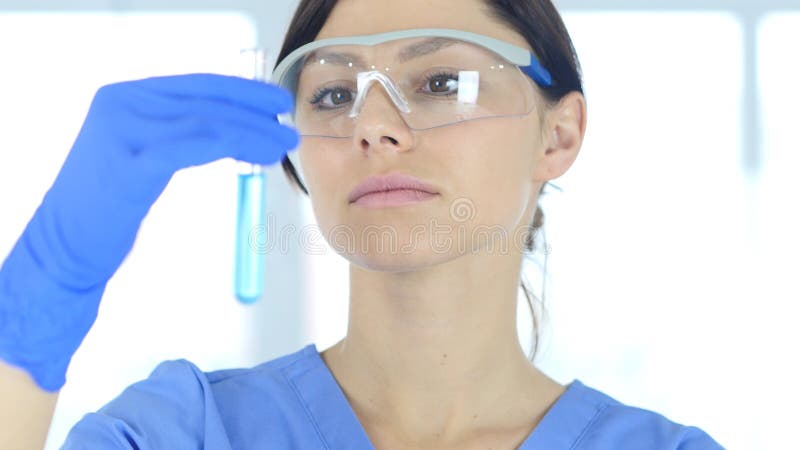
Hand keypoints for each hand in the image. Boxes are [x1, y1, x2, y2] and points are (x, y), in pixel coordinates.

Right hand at [0, 73, 298, 390]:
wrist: (63, 248)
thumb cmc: (108, 207)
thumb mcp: (140, 154)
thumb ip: (174, 131)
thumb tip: (231, 124)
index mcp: (125, 96)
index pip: (197, 85)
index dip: (243, 92)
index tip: (277, 102)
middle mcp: (121, 103)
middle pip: (207, 103)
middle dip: (255, 114)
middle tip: (289, 128)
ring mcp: (122, 131)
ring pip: (207, 124)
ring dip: (253, 134)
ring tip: (283, 146)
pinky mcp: (130, 165)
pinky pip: (194, 148)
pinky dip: (234, 147)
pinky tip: (259, 156)